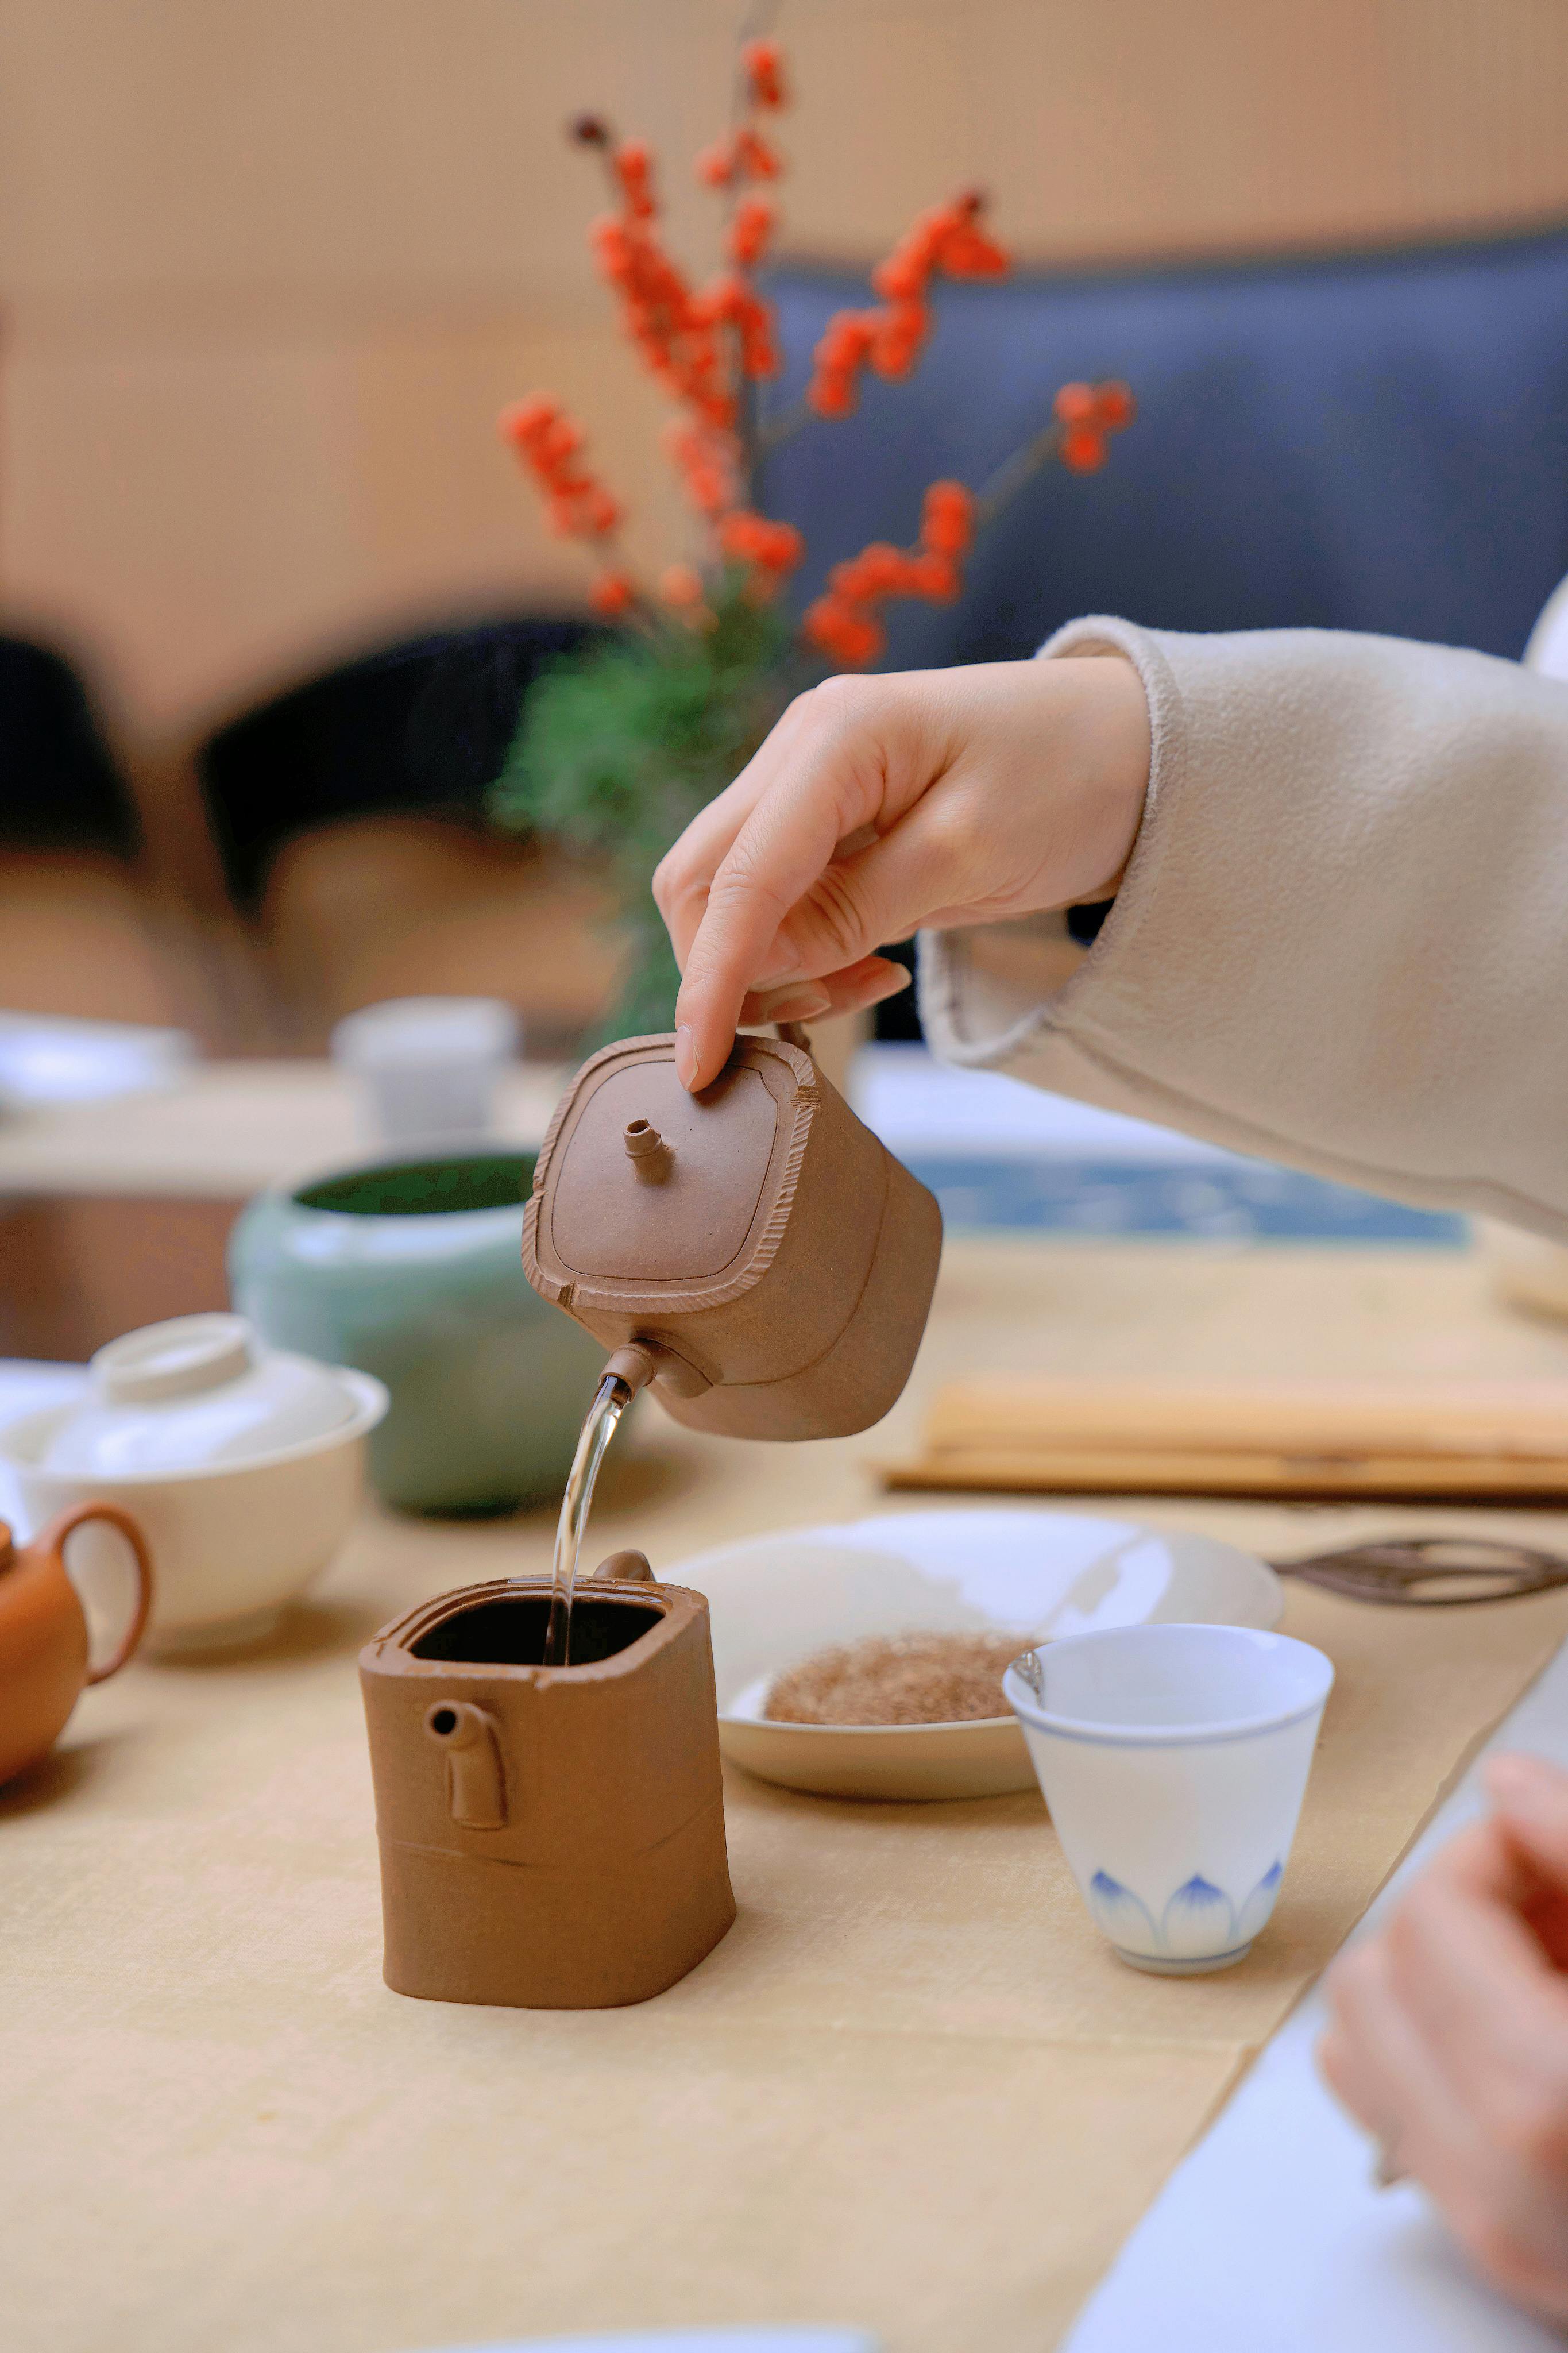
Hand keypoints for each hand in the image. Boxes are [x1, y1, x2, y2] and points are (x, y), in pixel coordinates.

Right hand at [652, 654, 1150, 1089]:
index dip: (710, 980)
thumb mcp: (971, 859)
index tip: (697, 1068)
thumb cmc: (1070, 781)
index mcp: (836, 736)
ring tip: (862, 985)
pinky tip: (867, 963)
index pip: (739, 877)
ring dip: (768, 963)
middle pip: (701, 879)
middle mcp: (801, 745)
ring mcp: (807, 776)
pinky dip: (800, 946)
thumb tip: (757, 971)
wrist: (1131, 743)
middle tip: (816, 1017)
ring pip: (729, 893)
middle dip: (730, 969)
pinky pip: (775, 894)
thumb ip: (854, 913)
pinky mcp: (825, 814)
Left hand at [1318, 1752, 1567, 2321]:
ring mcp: (1493, 2230)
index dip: (1494, 1854)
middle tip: (1562, 1911)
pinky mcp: (1499, 2254)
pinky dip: (1441, 2055)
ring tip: (1552, 1973)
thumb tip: (1507, 1787)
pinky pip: (1396, 2116)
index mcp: (1552, 2096)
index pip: (1433, 1914)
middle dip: (1463, 1917)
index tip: (1550, 1846)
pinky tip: (1538, 2038)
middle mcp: (1501, 2181)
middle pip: (1381, 1972)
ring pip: (1367, 2043)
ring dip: (1440, 1984)